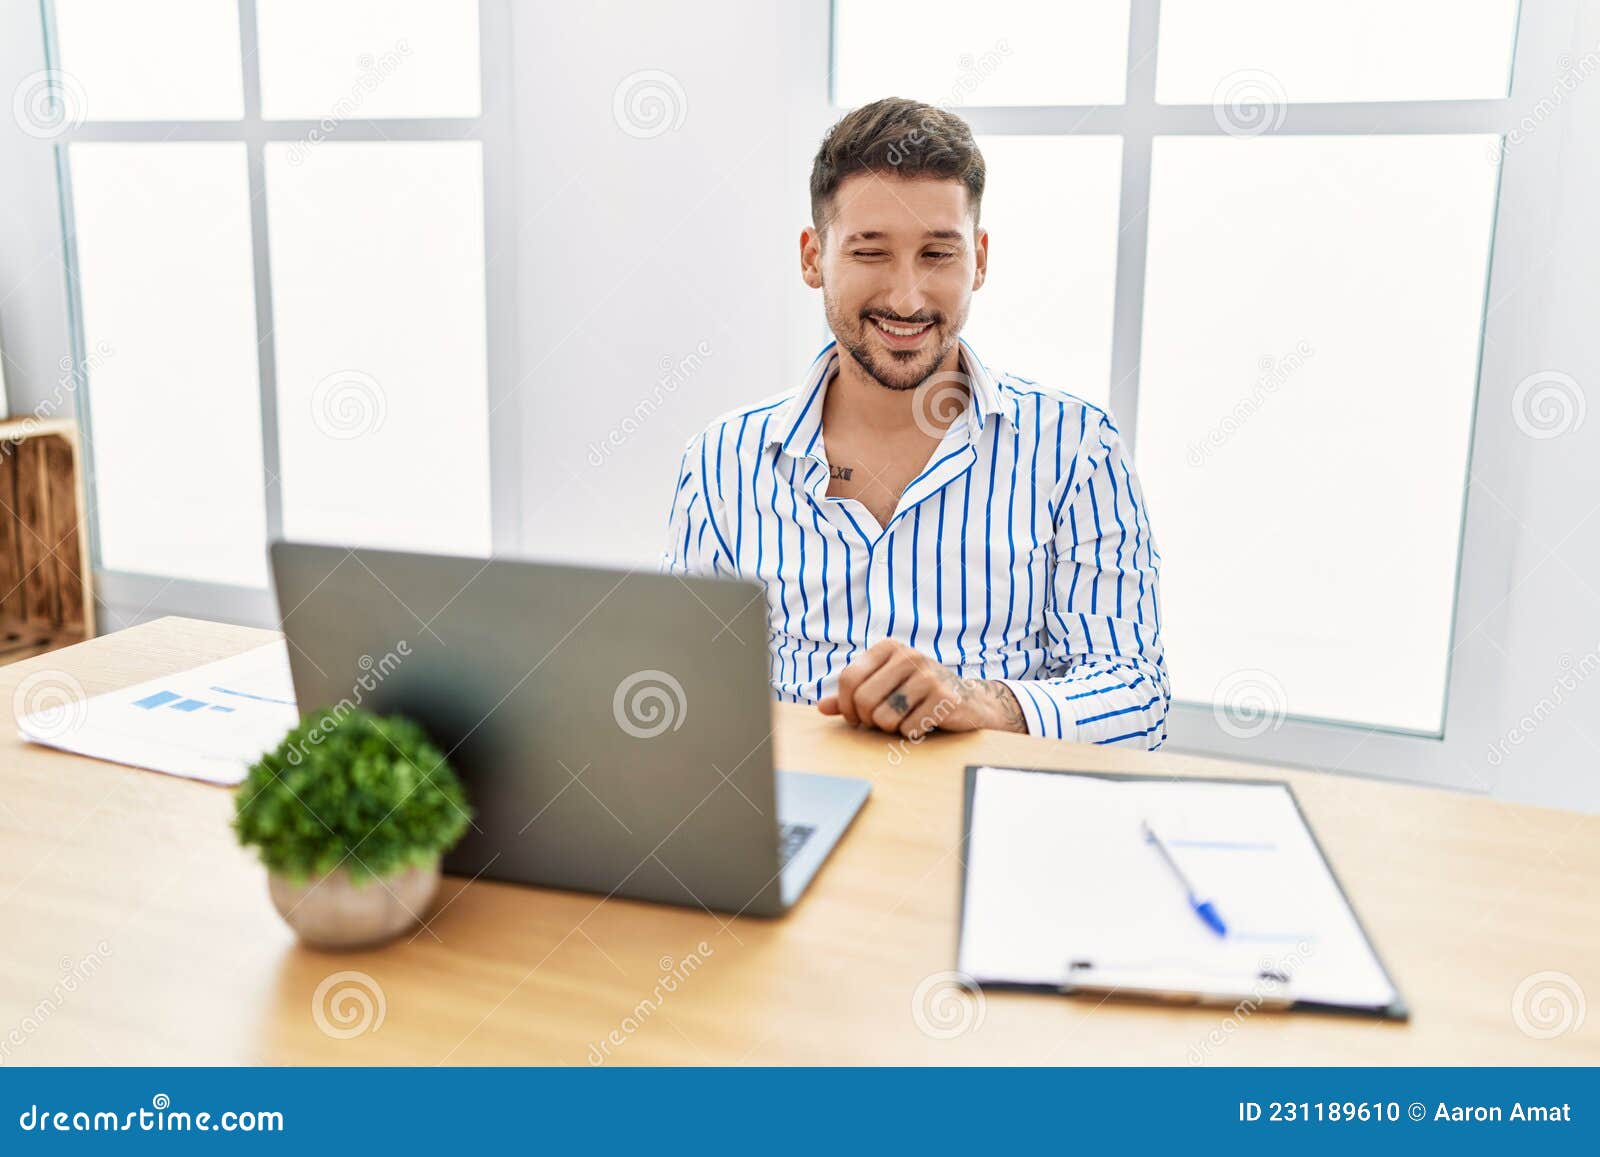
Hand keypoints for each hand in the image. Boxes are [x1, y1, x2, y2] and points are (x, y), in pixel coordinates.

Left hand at [816, 639, 1026, 737]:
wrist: (969, 701)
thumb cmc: (918, 694)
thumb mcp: (884, 687)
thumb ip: (852, 695)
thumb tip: (822, 708)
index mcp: (889, 647)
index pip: (849, 678)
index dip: (845, 705)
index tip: (854, 717)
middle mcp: (908, 655)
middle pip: (863, 700)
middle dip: (867, 720)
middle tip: (879, 722)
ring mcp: (928, 675)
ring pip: (884, 717)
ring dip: (890, 727)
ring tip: (904, 718)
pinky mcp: (944, 698)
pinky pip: (908, 728)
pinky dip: (912, 732)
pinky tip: (925, 721)